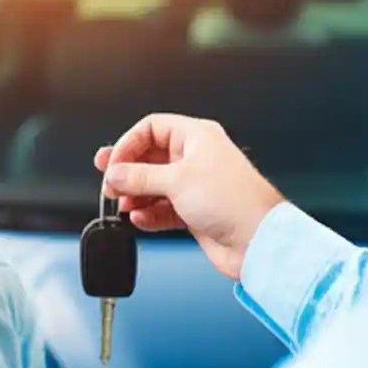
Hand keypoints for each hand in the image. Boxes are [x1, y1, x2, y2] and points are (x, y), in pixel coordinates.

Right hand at [94, 113, 284, 278]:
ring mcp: (195, 185)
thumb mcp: (177, 181)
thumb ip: (139, 176)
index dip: (129, 143)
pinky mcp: (195, 211)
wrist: (257, 240)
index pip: (152, 128)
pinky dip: (149, 214)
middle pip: (150, 158)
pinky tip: (140, 220)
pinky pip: (163, 208)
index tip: (113, 163)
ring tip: (124, 204)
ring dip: (136, 196)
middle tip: (109, 182)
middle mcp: (196, 158)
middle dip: (128, 172)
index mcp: (197, 137)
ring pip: (154, 185)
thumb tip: (115, 173)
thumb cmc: (234, 201)